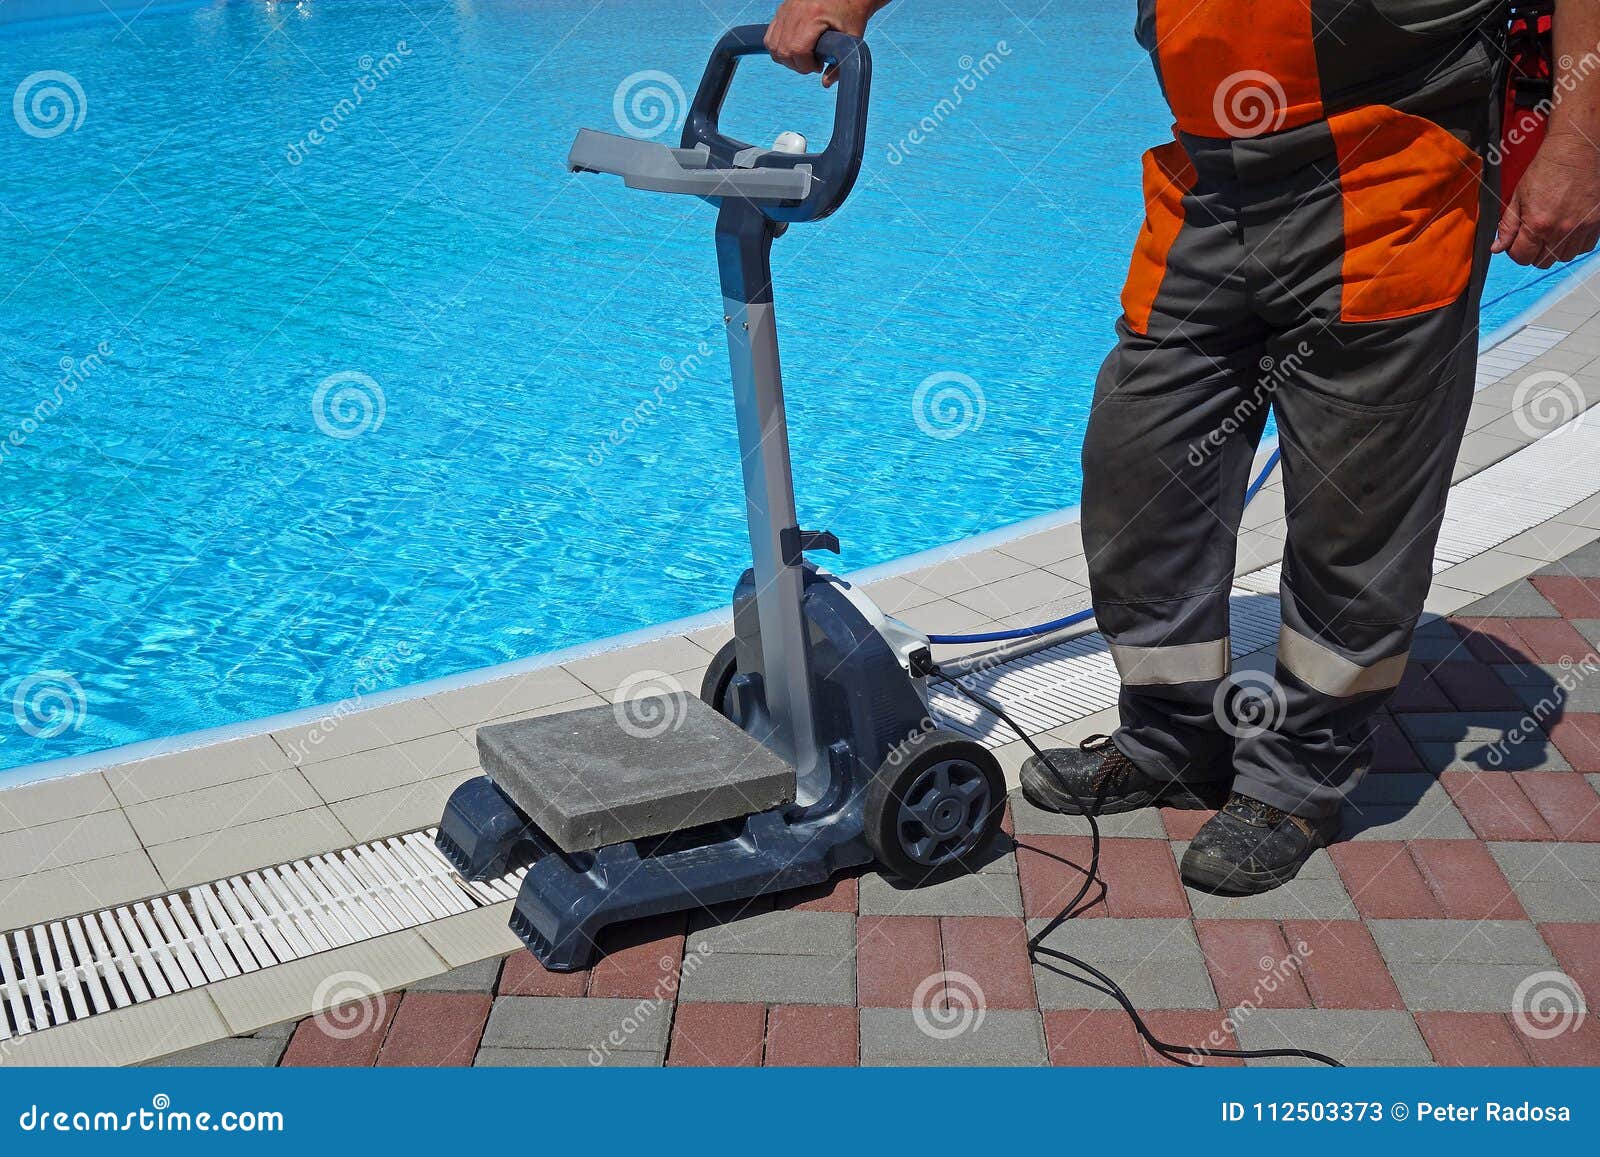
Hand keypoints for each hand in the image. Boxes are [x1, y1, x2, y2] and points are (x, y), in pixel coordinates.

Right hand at [765, 0, 880, 86]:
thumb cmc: (853, 10)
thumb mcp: (852, 38)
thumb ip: (841, 63)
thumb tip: (826, 83)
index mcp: (813, 15)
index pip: (797, 50)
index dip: (805, 65)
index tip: (818, 66)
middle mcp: (795, 10)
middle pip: (782, 50)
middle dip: (796, 65)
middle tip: (812, 64)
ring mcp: (786, 9)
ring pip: (773, 45)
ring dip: (786, 58)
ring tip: (804, 57)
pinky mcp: (782, 9)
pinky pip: (770, 35)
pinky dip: (779, 47)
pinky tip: (795, 49)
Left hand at [1494, 130, 1599, 267]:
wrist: (1577, 149)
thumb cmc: (1547, 168)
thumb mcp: (1518, 196)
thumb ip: (1507, 226)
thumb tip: (1497, 248)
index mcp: (1538, 225)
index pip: (1522, 257)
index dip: (1515, 252)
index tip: (1516, 242)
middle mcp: (1561, 231)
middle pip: (1543, 261)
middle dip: (1533, 253)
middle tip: (1532, 236)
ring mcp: (1582, 228)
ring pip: (1564, 257)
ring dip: (1554, 250)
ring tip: (1550, 232)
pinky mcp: (1597, 223)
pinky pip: (1584, 247)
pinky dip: (1574, 243)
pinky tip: (1567, 229)